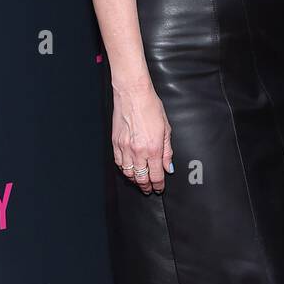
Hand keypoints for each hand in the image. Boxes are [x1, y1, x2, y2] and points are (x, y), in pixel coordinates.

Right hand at [112, 80, 173, 194]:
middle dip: (146, 186)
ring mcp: (125, 148)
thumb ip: (167, 151)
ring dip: (135, 180)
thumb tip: (169, 167)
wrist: (133, 94)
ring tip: (140, 181)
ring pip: (128, 173)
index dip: (158, 185)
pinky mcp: (115, 143)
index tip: (159, 188)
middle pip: (141, 178)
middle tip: (149, 189)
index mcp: (153, 148)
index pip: (156, 175)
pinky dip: (124, 170)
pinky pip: (119, 163)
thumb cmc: (150, 107)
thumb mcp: (166, 129)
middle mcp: (138, 151)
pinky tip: (129, 170)